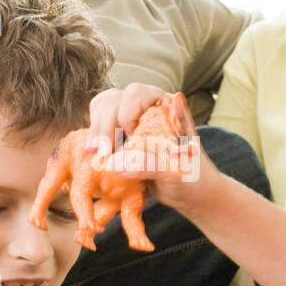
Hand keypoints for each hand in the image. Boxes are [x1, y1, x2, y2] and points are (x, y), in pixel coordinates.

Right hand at [86, 84, 216, 214]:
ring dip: (95, 129)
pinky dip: (93, 135)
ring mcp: (134, 118)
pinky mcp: (122, 133)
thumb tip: (111, 164)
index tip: (128, 139)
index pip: (136, 94)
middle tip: (102, 154)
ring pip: (103, 108)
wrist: (192, 191)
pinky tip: (94, 153)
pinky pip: (100, 122)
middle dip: (104, 126)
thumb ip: (147, 166)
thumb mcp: (173, 174)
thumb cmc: (191, 179)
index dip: (125, 115)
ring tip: (93, 153)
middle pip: (114, 100)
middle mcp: (148, 107)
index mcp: (166, 106)